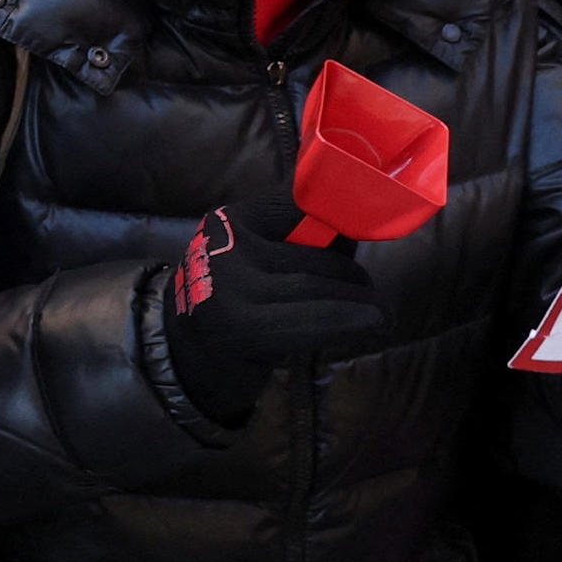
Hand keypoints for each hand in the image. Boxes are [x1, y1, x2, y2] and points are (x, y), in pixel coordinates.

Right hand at [160, 198, 386, 426]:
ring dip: (359, 301)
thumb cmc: (233, 304)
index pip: (296, 203)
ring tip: (377, 312)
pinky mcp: (244, 327)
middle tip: (370, 293)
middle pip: (313, 252)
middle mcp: (226, 246)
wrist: (184, 357)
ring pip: (317, 286)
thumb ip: (295, 240)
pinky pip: (314, 318)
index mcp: (230, 221)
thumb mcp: (251, 260)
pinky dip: (349, 320)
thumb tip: (356, 231)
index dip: (339, 212)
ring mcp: (230, 286)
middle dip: (353, 275)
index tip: (371, 225)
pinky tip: (373, 322)